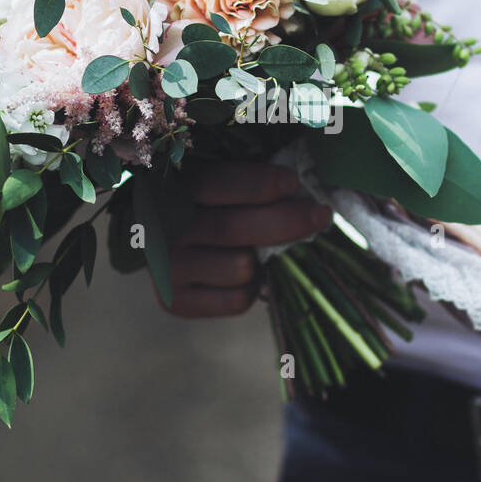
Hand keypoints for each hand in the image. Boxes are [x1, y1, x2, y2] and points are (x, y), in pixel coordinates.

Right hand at [161, 161, 332, 318]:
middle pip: (231, 228)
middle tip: (320, 214)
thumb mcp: (213, 180)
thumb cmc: (203, 202)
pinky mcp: (174, 302)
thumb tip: (297, 185)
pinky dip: (253, 288)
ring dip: (265, 259)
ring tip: (266, 248)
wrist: (160, 241)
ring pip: (240, 267)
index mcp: (168, 188)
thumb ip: (245, 179)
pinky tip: (248, 274)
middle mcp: (161, 230)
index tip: (292, 182)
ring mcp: (165, 269)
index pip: (213, 184)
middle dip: (285, 221)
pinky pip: (235, 300)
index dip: (257, 184)